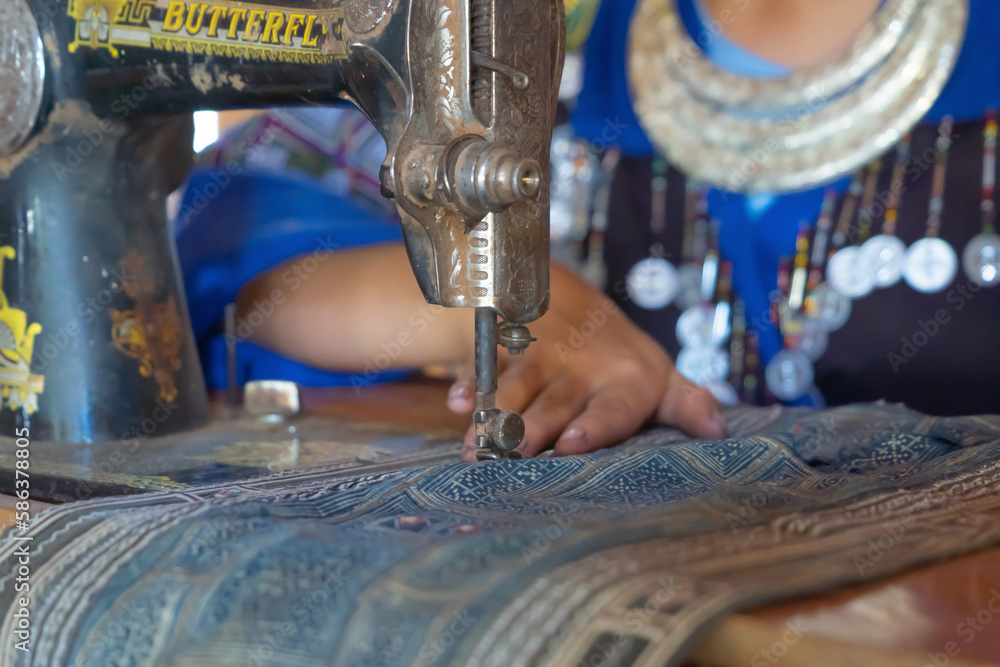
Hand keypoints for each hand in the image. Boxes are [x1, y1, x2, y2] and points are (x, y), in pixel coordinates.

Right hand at [447, 266, 728, 460]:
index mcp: (625, 381)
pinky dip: (467, 380)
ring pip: (514, 388)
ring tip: (474, 447)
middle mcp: (583, 368)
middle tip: (512, 453)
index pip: (612, 410)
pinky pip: (483, 365)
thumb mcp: (657, 377)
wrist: (562, 299)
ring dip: (492, 415)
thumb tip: (720, 428)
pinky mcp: (503, 348)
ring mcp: (539, 356)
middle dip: (532, 429)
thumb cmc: (616, 360)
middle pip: (555, 405)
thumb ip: (685, 403)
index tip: (572, 444)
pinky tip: (455, 399)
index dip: (592, 427)